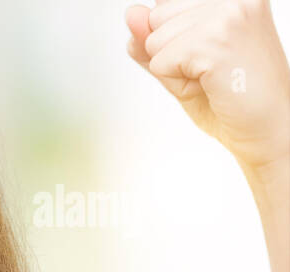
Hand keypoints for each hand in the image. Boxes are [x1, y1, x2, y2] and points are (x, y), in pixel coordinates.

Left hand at [126, 0, 289, 172]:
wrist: (268, 129)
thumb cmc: (232, 98)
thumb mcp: (181, 63)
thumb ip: (152, 37)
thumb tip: (132, 12)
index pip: (163, 5)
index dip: (174, 39)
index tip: (213, 55)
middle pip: (155, 17)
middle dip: (171, 51)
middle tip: (213, 70)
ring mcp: (228, 14)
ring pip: (154, 39)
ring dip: (174, 68)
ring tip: (214, 77)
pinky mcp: (216, 40)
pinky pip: (160, 61)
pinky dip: (176, 82)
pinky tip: (212, 84)